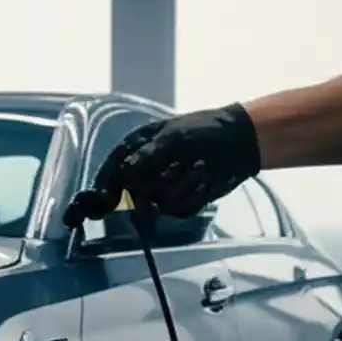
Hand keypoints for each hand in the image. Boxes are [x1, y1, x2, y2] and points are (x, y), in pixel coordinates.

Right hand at [96, 103, 262, 217]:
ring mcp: (162, 188)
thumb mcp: (173, 137)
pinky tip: (204, 180)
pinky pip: (177, 210)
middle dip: (159, 182)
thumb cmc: (205, 131)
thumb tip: (123, 173)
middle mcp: (145, 171)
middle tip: (178, 165)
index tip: (101, 202)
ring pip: (157, 203)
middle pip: (135, 193)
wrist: (240, 141)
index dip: (105, 189)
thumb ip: (146, 156)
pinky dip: (193, 197)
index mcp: (137, 151)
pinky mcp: (180, 201)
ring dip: (182, 186)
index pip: (113, 174)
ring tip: (199, 168)